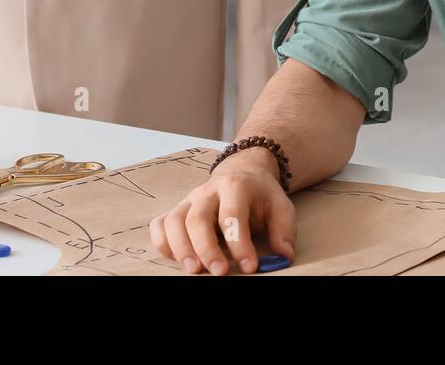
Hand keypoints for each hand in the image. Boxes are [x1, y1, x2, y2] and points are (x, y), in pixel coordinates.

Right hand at [150, 147, 296, 274]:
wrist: (242, 172)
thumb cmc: (260, 195)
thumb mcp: (280, 205)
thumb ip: (283, 230)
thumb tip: (284, 257)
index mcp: (236, 187)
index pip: (233, 215)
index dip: (240, 244)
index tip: (249, 267)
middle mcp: (207, 191)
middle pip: (198, 219)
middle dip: (207, 249)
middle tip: (219, 273)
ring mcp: (189, 200)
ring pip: (174, 221)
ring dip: (181, 248)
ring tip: (194, 270)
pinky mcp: (178, 209)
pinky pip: (160, 224)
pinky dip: (163, 243)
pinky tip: (176, 259)